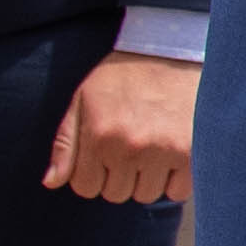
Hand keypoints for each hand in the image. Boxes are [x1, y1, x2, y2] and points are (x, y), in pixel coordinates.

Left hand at [46, 51, 202, 204]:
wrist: (172, 50)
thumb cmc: (123, 75)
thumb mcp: (83, 100)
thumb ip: (65, 143)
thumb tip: (51, 182)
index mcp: (100, 136)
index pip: (86, 187)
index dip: (93, 172)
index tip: (105, 152)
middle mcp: (130, 148)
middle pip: (116, 194)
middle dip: (119, 176)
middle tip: (130, 146)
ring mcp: (164, 152)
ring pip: (146, 195)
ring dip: (147, 178)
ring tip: (152, 147)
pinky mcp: (193, 154)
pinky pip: (177, 192)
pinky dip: (175, 180)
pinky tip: (173, 154)